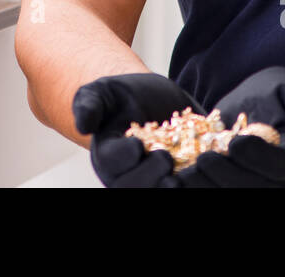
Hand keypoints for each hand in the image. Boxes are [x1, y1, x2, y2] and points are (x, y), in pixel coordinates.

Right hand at [72, 72, 202, 186]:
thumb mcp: (104, 92)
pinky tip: (203, 170)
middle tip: (166, 158)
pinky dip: (194, 183)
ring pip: (158, 192)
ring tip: (186, 171)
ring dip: (171, 186)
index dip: (124, 157)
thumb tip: (82, 126)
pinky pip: (183, 188)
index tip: (138, 144)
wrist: (153, 102)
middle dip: (149, 177)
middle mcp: (125, 177)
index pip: (111, 164)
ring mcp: (150, 182)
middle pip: (132, 188)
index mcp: (106, 156)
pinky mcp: (175, 182)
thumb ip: (89, 104)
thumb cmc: (124, 96)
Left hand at [176, 66, 284, 186]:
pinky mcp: (228, 179)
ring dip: (202, 184)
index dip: (256, 157)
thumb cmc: (283, 94)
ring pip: (227, 191)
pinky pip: (211, 186)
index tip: (235, 143)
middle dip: (223, 175)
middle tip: (202, 160)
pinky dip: (189, 183)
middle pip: (250, 187)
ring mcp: (251, 182)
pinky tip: (171, 176)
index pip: (278, 168)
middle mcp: (274, 179)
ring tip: (179, 174)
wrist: (270, 105)